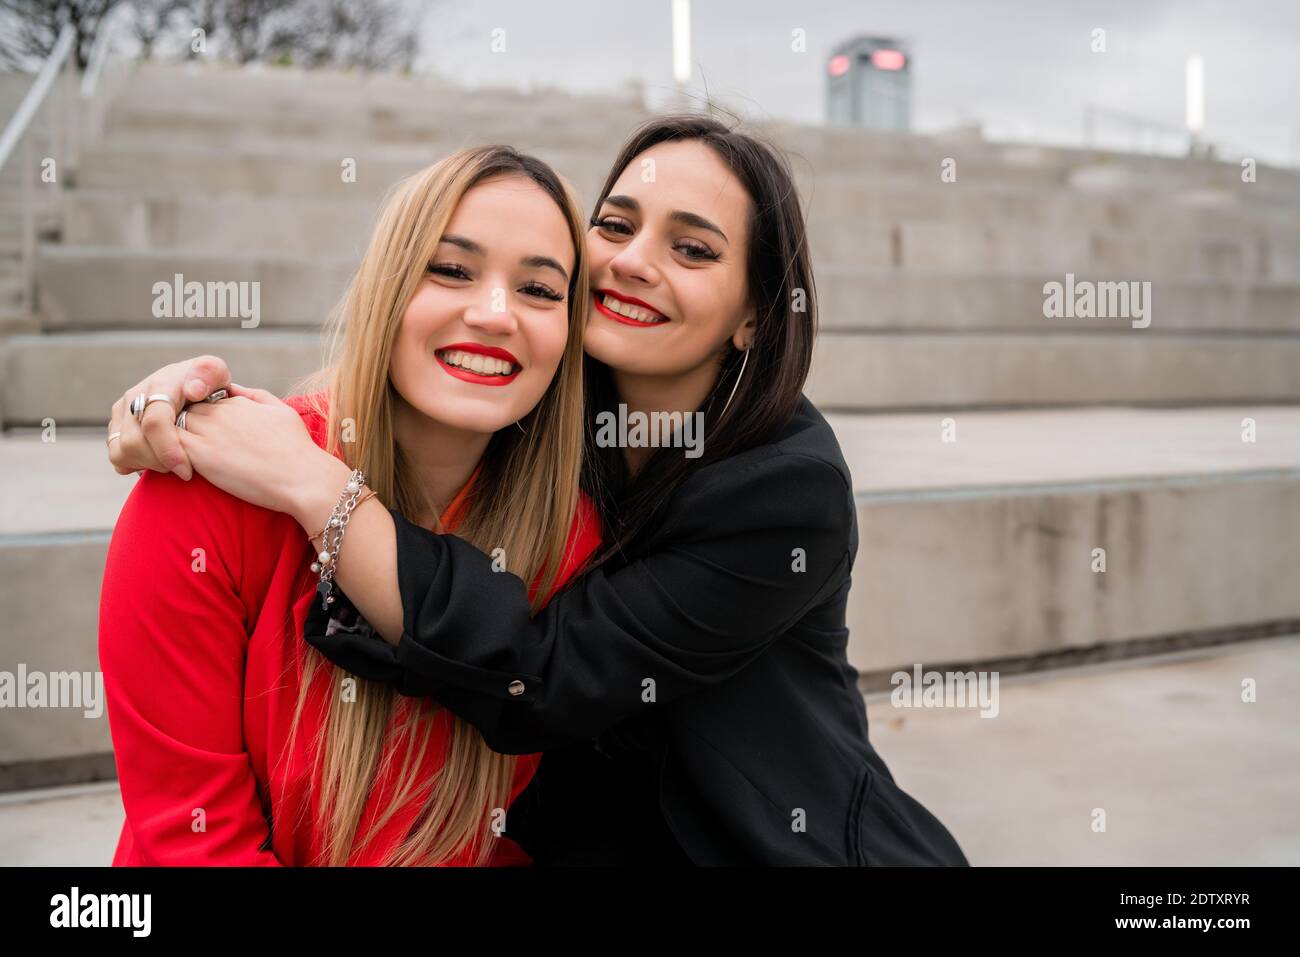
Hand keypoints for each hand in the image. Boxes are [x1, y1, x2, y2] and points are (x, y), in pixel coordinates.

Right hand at [107, 355, 232, 480]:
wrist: (188, 382)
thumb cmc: (207, 382)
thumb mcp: (215, 372)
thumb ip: (209, 373)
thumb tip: (193, 390)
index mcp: (159, 385)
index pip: (154, 423)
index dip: (168, 451)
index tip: (186, 471)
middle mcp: (134, 396)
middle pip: (134, 443)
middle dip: (159, 463)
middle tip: (183, 470)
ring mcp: (121, 411)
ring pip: (121, 451)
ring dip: (147, 465)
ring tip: (172, 465)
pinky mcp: (116, 425)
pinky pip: (117, 455)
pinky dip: (135, 465)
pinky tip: (157, 462)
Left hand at [178, 387, 351, 530]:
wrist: (302, 477)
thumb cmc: (298, 448)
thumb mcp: (282, 410)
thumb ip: (256, 396)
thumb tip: (235, 390)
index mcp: (237, 402)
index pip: (204, 399)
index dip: (205, 417)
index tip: (211, 434)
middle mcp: (219, 412)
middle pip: (185, 409)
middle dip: (185, 423)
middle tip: (191, 446)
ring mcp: (208, 433)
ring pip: (173, 425)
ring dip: (174, 438)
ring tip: (184, 458)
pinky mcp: (201, 456)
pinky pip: (170, 446)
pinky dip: (168, 453)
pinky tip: (180, 467)